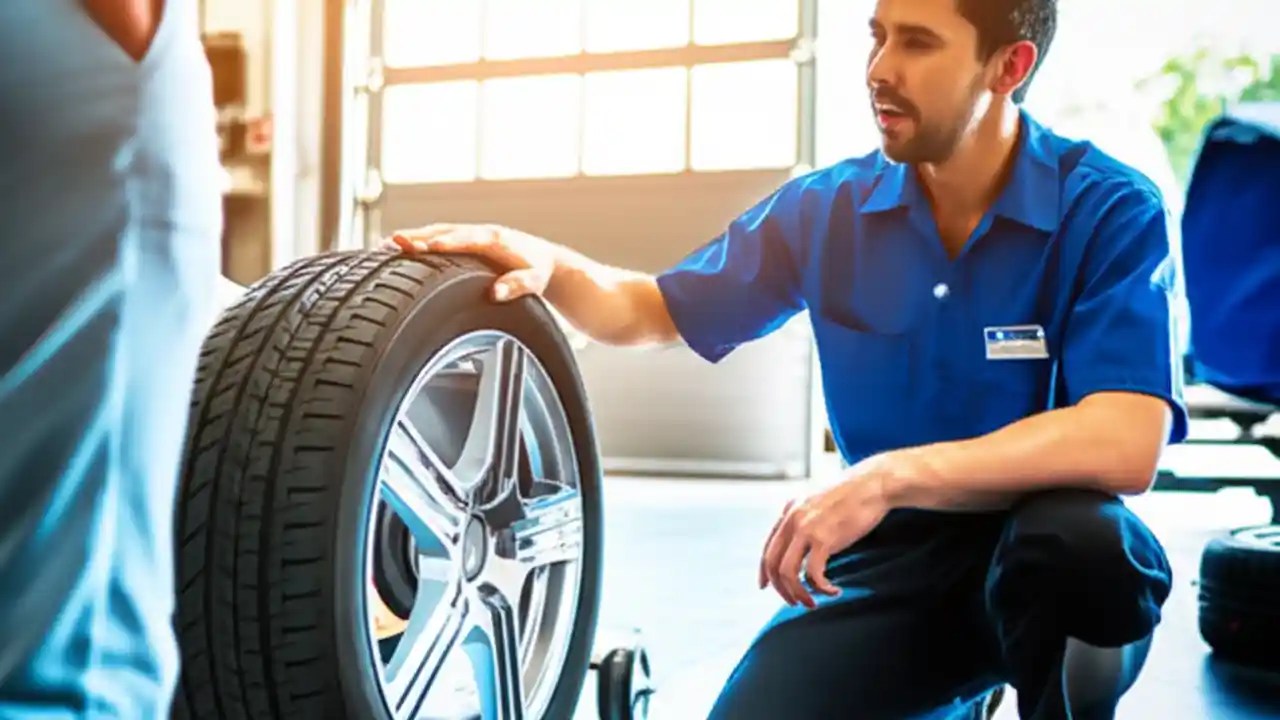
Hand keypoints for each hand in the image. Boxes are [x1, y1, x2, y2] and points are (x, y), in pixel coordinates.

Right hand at [385, 223, 558, 302]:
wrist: (543, 259)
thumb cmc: (537, 271)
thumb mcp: (535, 281)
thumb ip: (519, 286)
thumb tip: (497, 293)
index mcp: (495, 240)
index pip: (466, 240)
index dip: (446, 243)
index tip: (426, 246)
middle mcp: (479, 232)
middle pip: (444, 231)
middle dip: (419, 236)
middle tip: (393, 242)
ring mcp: (470, 233)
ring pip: (437, 231)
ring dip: (413, 236)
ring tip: (385, 245)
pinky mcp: (464, 239)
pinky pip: (438, 235)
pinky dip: (418, 239)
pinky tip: (397, 248)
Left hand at [758, 455, 901, 608]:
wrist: (874, 483)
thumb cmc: (854, 494)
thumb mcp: (819, 502)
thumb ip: (808, 519)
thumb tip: (806, 545)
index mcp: (789, 510)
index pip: (767, 547)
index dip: (764, 571)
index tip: (765, 586)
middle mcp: (792, 519)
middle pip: (772, 563)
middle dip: (781, 589)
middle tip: (794, 603)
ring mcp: (805, 528)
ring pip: (788, 572)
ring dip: (798, 593)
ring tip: (812, 603)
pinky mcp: (823, 538)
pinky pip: (813, 574)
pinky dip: (822, 588)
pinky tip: (834, 591)